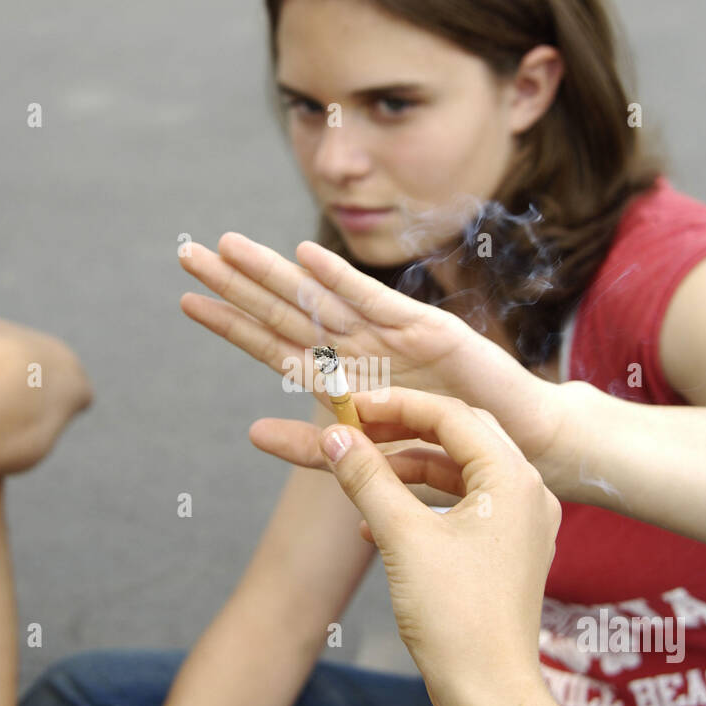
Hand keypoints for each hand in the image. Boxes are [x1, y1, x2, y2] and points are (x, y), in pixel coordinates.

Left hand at [178, 233, 565, 464]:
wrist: (518, 447)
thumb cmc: (449, 451)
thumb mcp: (370, 458)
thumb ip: (315, 449)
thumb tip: (251, 434)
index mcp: (344, 376)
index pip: (275, 344)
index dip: (232, 322)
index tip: (188, 302)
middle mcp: (361, 348)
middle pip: (287, 310)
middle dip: (237, 283)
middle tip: (187, 254)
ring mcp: (392, 334)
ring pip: (320, 298)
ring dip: (275, 272)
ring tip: (229, 247)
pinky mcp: (429, 329)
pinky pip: (376, 303)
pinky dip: (342, 279)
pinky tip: (307, 256)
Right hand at [311, 388, 561, 705]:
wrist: (489, 694)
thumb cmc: (457, 618)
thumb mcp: (402, 537)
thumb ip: (367, 478)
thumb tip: (336, 437)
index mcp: (512, 478)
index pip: (451, 415)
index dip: (396, 405)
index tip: (350, 407)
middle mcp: (526, 493)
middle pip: (458, 437)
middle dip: (402, 431)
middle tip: (354, 430)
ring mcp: (520, 524)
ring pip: (457, 473)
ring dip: (406, 471)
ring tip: (358, 476)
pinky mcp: (506, 552)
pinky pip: (461, 508)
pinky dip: (420, 506)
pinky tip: (375, 527)